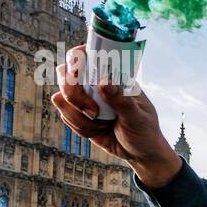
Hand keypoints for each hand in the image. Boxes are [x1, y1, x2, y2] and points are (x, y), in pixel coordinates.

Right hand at [51, 45, 181, 187]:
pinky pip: (65, 115)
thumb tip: (104, 82)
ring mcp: (84, 96)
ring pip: (62, 97)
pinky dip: (80, 127)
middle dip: (74, 95)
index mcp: (114, 75)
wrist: (138, 152)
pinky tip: (98, 130)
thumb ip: (122, 101)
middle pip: (65, 73)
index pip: (89, 54)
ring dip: (80, 117)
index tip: (76, 70)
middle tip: (93, 112)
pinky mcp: (76, 113)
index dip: (77, 57)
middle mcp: (95, 81)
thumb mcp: (138, 117)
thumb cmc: (144, 131)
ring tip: (103, 124)